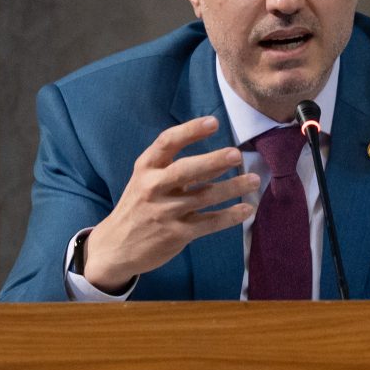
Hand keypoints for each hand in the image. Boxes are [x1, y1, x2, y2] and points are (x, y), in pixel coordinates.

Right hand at [81, 116, 255, 291]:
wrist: (116, 247)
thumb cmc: (139, 206)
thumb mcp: (147, 181)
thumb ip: (176, 169)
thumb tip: (220, 159)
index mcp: (146, 168)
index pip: (167, 143)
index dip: (190, 131)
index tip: (213, 123)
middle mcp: (153, 187)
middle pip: (186, 170)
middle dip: (212, 162)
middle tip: (236, 155)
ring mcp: (165, 212)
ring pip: (204, 197)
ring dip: (232, 188)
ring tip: (254, 180)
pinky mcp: (177, 234)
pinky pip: (209, 223)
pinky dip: (230, 216)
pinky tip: (246, 209)